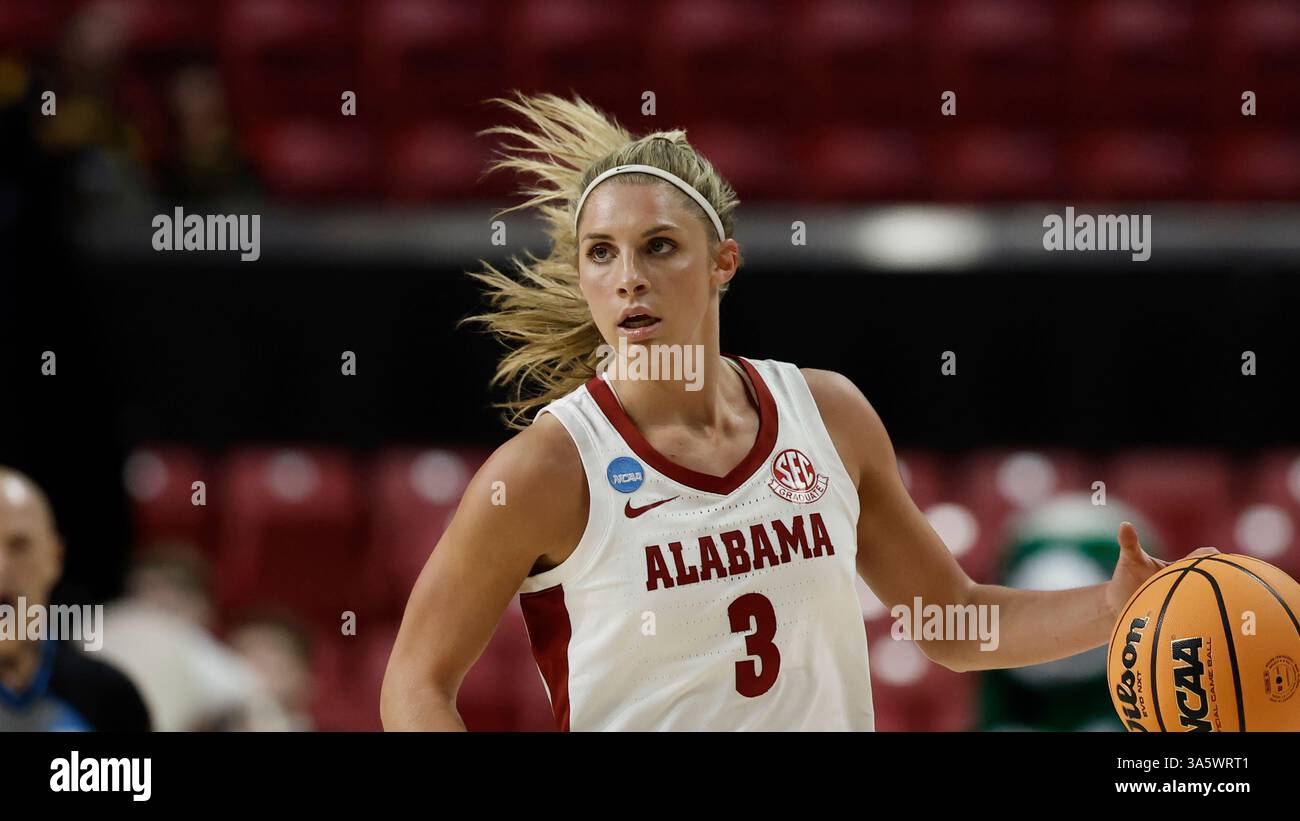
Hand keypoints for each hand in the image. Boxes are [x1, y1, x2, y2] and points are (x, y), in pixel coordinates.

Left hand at [1105, 522, 1219, 617]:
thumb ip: (1129, 544)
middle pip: (1215, 579)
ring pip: (1213, 603)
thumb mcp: (1130, 561)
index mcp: (1184, 566)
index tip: (1209, 559)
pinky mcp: (1185, 621)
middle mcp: (1192, 584)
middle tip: (1220, 587)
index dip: (1208, 556)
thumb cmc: (1127, 580)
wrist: (1119, 607)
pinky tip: (1202, 632)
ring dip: (1216, 606)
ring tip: (1217, 615)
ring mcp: (1190, 603)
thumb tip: (1124, 525)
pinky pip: (1200, 624)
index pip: (1204, 555)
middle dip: (1220, 581)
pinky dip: (1203, 626)